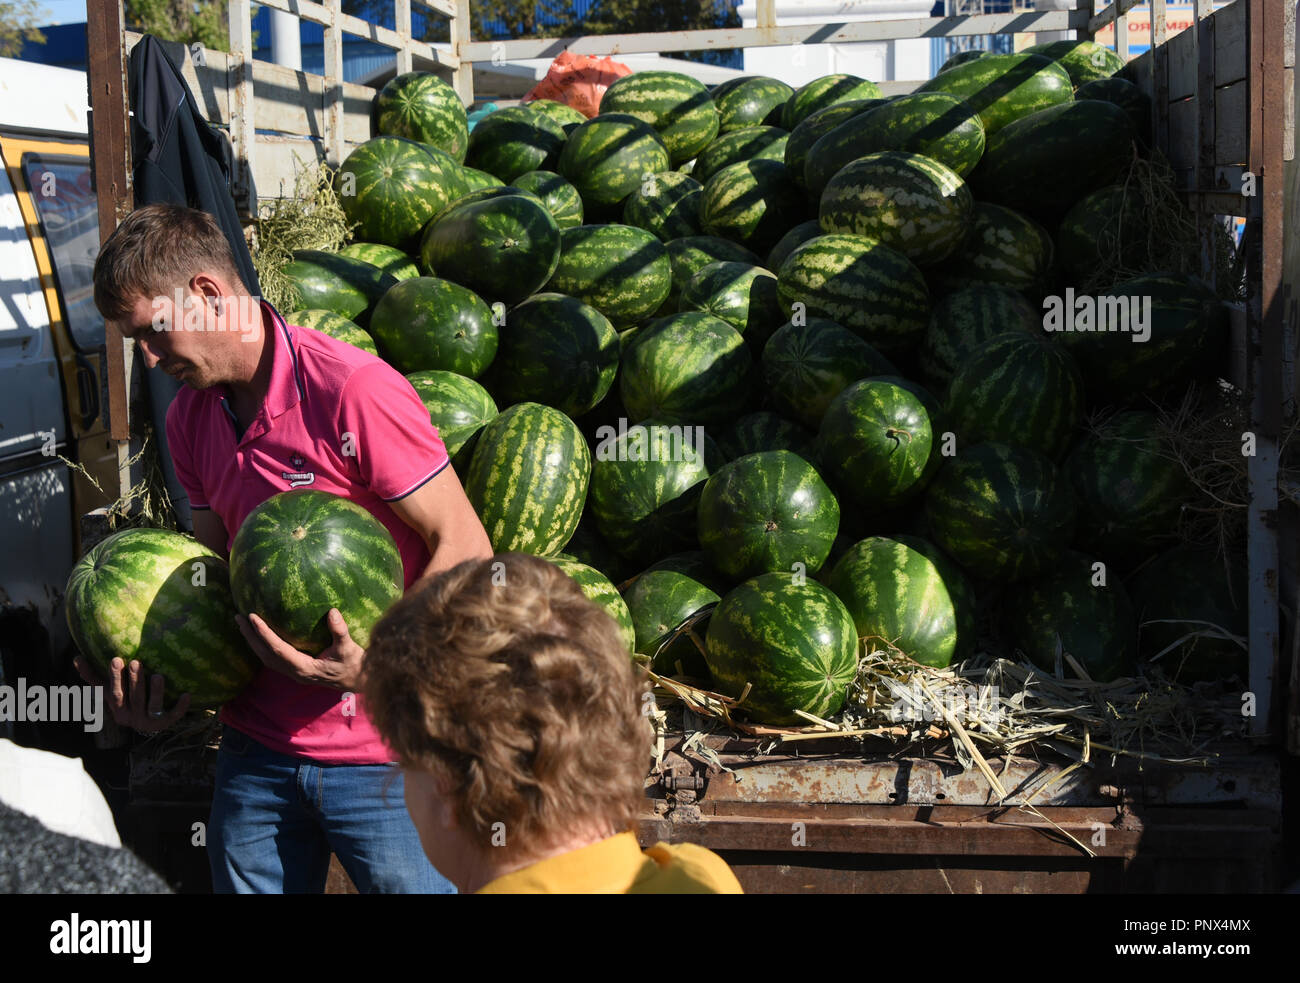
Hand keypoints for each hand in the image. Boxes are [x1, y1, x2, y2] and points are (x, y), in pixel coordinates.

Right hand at [73, 656, 191, 732]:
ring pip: (151, 707)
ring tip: (158, 675)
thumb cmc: (126, 702)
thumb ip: (93, 677)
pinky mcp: (164, 724)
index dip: (114, 677)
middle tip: (137, 662)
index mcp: (116, 707)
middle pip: (132, 698)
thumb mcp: (109, 692)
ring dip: (155, 691)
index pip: (112, 692)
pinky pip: (172, 716)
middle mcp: (130, 715)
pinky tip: (186, 695)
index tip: (116, 658)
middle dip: (134, 681)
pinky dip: (179, 707)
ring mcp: (147, 721)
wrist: (145, 726)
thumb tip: (76, 658)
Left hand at [236, 609, 363, 691]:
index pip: (277, 649)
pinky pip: (273, 658)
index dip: (263, 633)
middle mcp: (294, 672)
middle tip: (239, 617)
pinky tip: (259, 636)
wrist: (358, 680)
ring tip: (243, 624)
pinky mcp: (296, 670)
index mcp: (303, 668)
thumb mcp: (349, 648)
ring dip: (253, 641)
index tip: (252, 617)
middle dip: (250, 636)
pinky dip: (263, 646)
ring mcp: (294, 673)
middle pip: (265, 654)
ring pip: (266, 658)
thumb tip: (332, 611)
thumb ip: (340, 631)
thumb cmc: (354, 664)